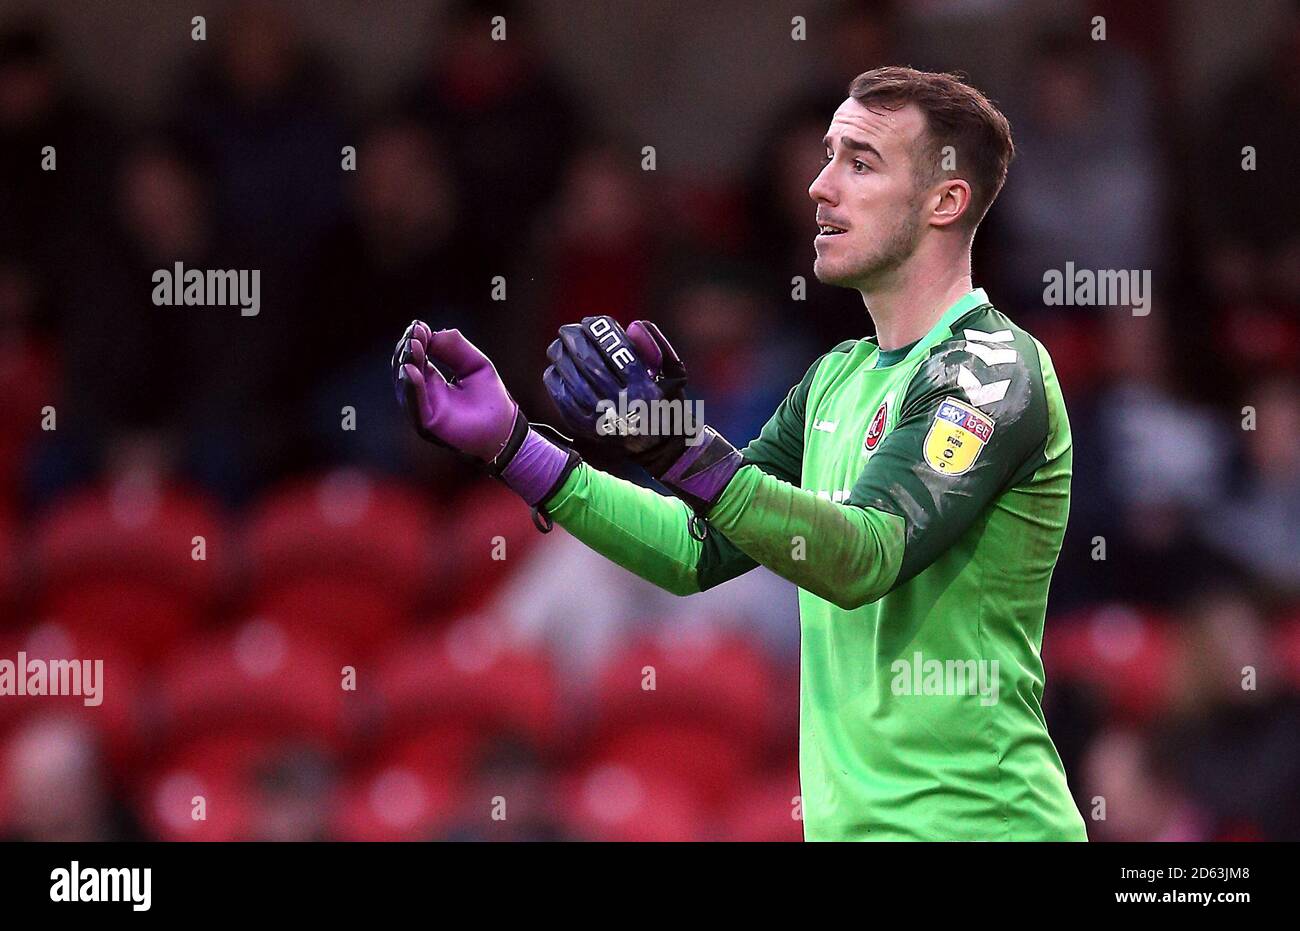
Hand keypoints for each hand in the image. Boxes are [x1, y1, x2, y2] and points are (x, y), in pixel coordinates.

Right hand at [393, 321, 518, 461]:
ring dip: (407, 363)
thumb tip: (435, 332)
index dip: (417, 340)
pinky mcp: (428, 423)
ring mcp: (424, 408)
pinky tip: (412, 370)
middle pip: (406, 368)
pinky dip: (412, 386)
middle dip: (408, 349)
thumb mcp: (476, 364)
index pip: (417, 357)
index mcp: (433, 380)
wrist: (504, 430)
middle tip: (415, 334)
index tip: (419, 326)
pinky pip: (415, 404)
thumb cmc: (491, 400)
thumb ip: (456, 347)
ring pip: (406, 384)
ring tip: (412, 346)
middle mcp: (424, 393)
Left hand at [543, 315, 686, 458]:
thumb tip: (633, 325)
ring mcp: (603, 421)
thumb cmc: (661, 400)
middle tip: (567, 329)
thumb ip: (657, 347)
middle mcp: (624, 407)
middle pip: (591, 365)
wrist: (654, 445)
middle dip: (574, 340)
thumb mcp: (672, 374)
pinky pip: (564, 401)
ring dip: (560, 358)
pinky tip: (556, 369)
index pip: (619, 352)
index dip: (601, 331)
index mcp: (646, 390)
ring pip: (574, 381)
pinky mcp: (587, 430)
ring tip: (557, 346)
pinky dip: (555, 381)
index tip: (591, 321)